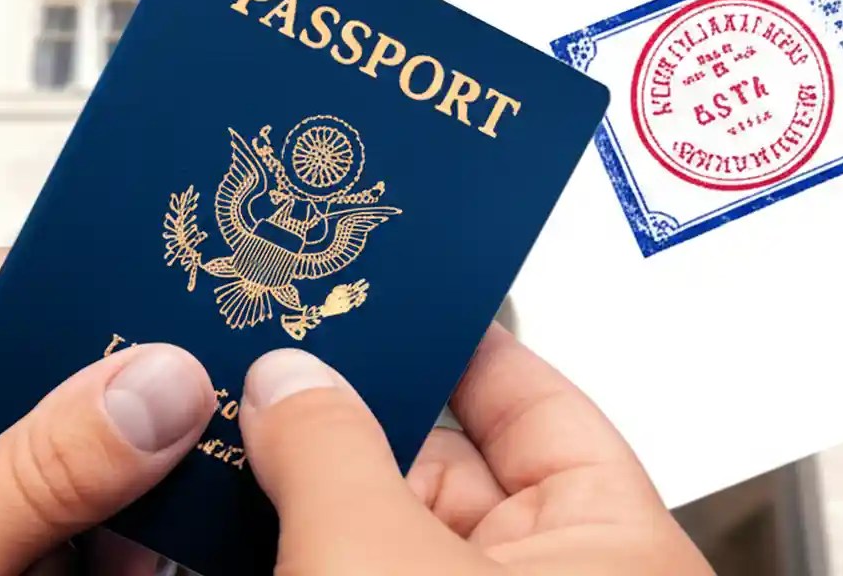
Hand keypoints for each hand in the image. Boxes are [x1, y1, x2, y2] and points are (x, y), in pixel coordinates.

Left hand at [0, 250, 214, 575]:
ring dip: (96, 516)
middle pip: (40, 386)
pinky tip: (107, 569)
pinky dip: (57, 553)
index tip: (211, 370)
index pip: (18, 292)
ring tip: (139, 559)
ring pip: (37, 467)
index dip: (119, 326)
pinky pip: (8, 523)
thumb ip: (44, 467)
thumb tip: (166, 385)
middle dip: (116, 450)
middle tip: (188, 501)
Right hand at [239, 323, 713, 574]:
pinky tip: (233, 509)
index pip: (540, 404)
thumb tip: (290, 378)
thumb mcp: (378, 564)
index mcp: (611, 550)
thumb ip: (332, 452)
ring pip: (384, 531)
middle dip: (350, 417)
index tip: (386, 294)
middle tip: (269, 360)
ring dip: (308, 490)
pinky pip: (350, 571)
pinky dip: (299, 550)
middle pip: (444, 466)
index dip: (458, 341)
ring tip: (230, 427)